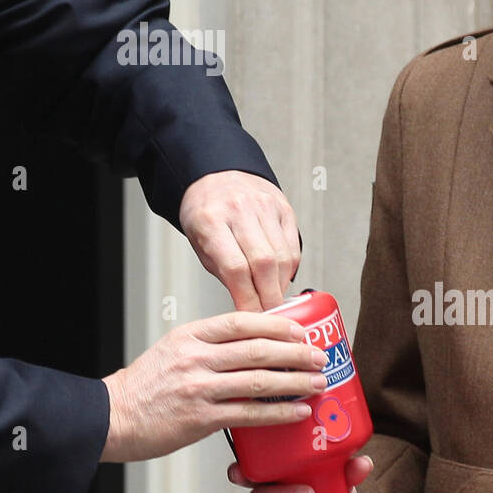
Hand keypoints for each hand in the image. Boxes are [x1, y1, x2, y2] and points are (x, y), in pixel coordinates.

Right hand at [99, 312, 326, 462]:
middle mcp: (195, 357)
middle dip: (295, 354)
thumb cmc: (144, 387)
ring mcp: (198, 387)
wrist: (113, 417)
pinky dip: (278, 413)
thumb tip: (249, 345)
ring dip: (294, 382)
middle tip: (319, 357)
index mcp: (190, 336)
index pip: (240, 322)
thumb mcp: (172, 350)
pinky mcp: (200, 418)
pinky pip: (249, 414)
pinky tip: (297, 413)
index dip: (276, 325)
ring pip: (258, 380)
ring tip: (317, 384)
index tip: (300, 331)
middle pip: (256, 349)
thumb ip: (206, 346)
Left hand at [179, 171, 299, 310]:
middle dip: (269, 298)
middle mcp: (240, 210)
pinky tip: (280, 277)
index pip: (236, 269)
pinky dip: (289, 268)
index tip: (251, 318)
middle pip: (264, 264)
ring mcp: (264, 206)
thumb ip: (223, 273)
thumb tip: (246, 307)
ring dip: (280, 285)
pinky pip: (292, 246)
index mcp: (211, 220)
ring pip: (282, 257)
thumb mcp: (200, 243)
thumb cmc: (206, 211)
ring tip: (273, 298)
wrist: (216, 175)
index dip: (248, 300)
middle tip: (268, 317)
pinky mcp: (284, 207)